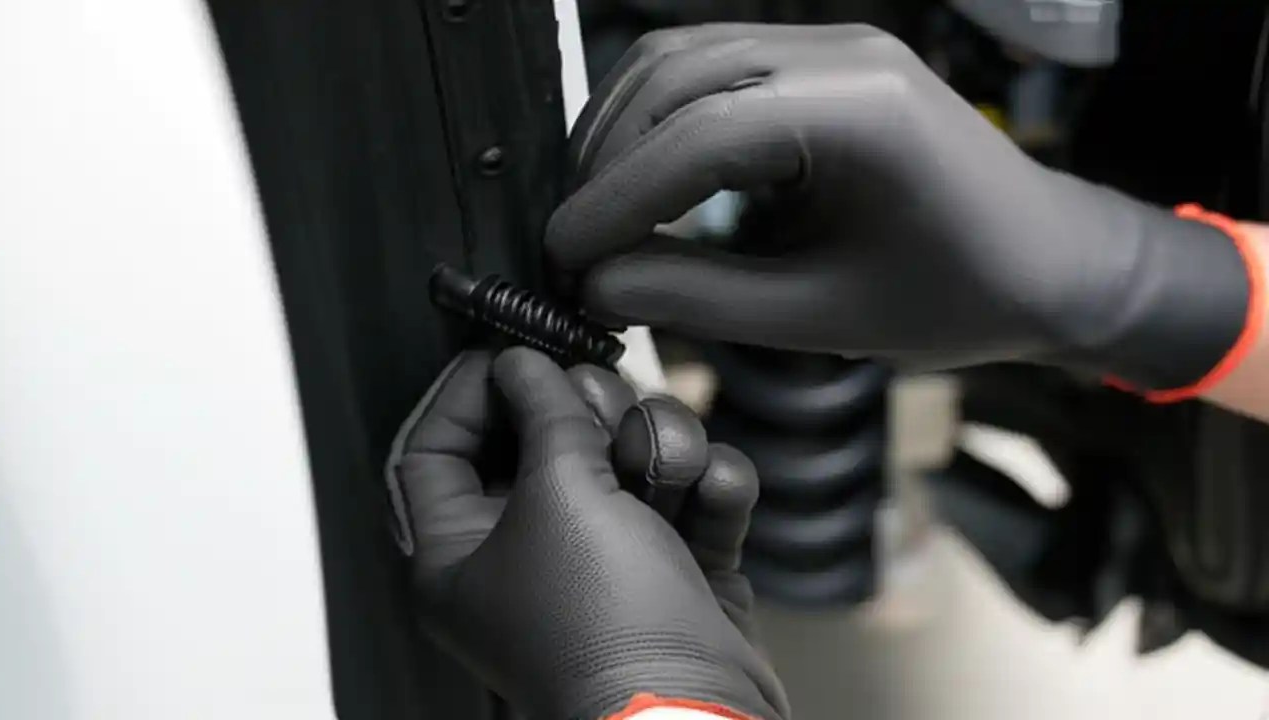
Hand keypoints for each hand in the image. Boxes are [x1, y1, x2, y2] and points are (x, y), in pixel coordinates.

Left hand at [385, 347, 788, 718]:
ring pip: (626, 457)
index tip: (509, 349)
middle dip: (583, 411)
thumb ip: (542, 412)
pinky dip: (708, 489)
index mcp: (458, 553)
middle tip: (601, 409)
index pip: (433, 451)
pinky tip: (715, 496)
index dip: (466, 393)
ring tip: (668, 470)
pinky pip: (689, 496)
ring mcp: (607, 562)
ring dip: (659, 447)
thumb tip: (520, 363)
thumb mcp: (558, 494)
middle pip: (543, 441)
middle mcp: (526, 556)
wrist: (694, 714)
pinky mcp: (677, 570)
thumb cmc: (602, 622)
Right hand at [547, 23, 1254, 396]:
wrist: (1051, 262)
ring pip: (681, 59)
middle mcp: (841, 53)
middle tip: (572, 244)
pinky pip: (713, 69)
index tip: (563, 255)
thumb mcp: (825, 316)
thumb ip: (700, 298)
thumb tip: (597, 286)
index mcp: (860, 112)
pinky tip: (644, 182)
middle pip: (673, 74)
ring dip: (623, 132)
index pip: (697, 132)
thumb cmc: (962, 296)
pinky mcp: (823, 60)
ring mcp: (832, 45)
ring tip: (596, 216)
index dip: (614, 195)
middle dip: (606, 159)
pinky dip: (661, 123)